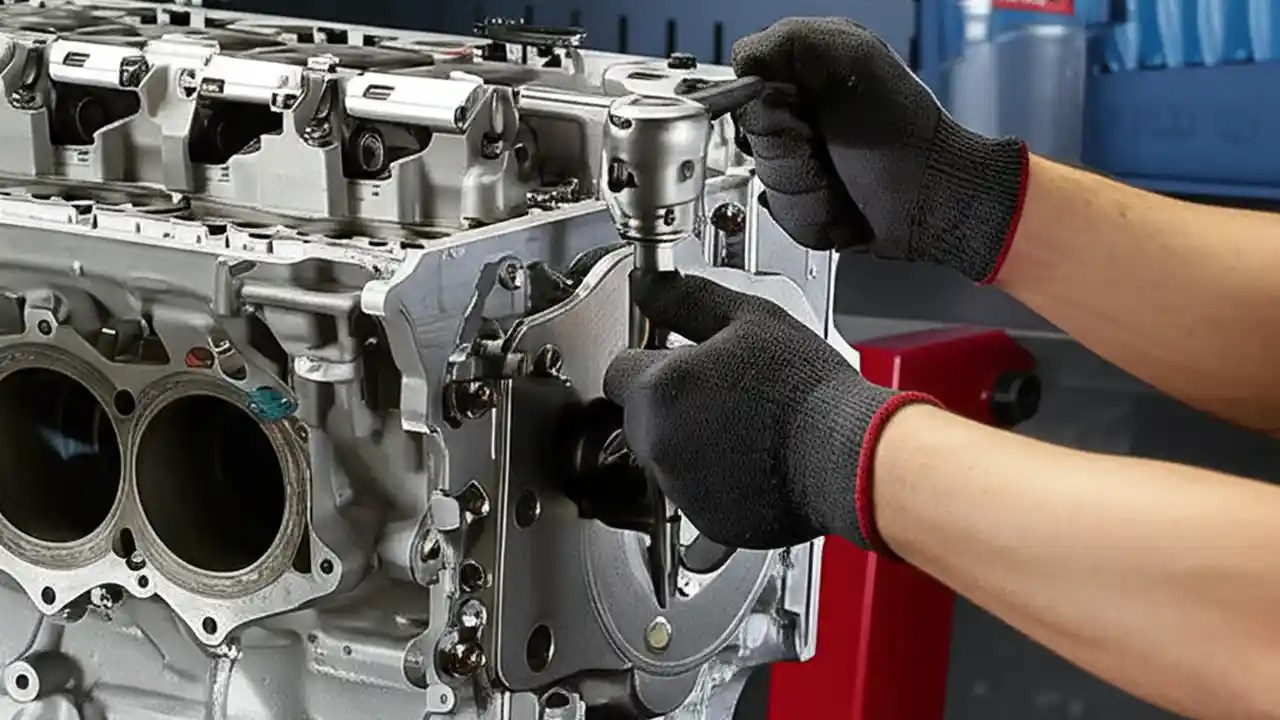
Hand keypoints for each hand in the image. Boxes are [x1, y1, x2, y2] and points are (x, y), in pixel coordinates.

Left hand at [603, 272, 935, 550]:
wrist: (849, 455)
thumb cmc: (805, 391)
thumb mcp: (748, 319)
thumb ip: (685, 299)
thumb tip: (648, 288)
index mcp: (659, 389)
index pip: (619, 370)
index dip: (649, 359)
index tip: (677, 359)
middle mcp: (658, 443)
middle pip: (639, 416)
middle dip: (670, 404)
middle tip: (723, 394)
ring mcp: (679, 487)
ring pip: (664, 457)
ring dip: (690, 443)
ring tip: (745, 428)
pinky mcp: (704, 520)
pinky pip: (693, 494)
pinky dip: (713, 481)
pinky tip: (751, 460)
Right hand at [732, 17, 1027, 282]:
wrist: (932, 201)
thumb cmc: (905, 132)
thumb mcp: (852, 56)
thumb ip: (789, 41)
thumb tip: (743, 61)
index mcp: (808, 72)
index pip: (744, 90)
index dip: (767, 111)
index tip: (800, 115)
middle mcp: (803, 115)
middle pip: (751, 140)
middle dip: (789, 153)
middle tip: (824, 148)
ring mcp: (804, 161)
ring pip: (766, 182)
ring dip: (805, 187)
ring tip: (839, 179)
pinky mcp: (809, 203)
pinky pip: (782, 216)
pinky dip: (813, 215)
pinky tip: (840, 204)